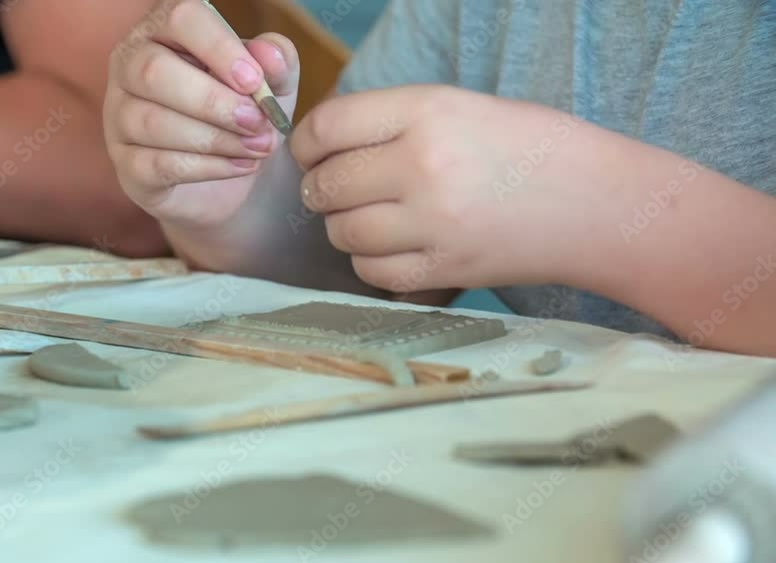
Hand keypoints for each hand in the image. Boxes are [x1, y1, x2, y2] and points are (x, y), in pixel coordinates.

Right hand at [104, 0, 299, 227]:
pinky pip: (156, 164)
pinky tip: (240, 166)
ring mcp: (119, 116)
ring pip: (153, 122)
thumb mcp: (272, 85)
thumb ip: (277, 62)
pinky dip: (206, 168)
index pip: (180, 18)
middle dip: (213, 101)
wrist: (229, 178)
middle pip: (154, 71)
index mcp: (165, 30)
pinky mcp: (125, 164)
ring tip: (258, 148)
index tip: (254, 81)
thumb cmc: (243, 116)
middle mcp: (130, 65)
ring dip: (215, 139)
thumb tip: (268, 54)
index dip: (218, 47)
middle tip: (258, 123)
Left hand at [291, 85, 600, 292]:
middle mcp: (424, 165)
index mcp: (427, 112)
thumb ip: (391, 122)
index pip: (328, 128)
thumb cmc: (529, 148)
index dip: (305, 144)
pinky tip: (393, 248)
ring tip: (369, 218)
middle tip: (335, 189)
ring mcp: (434, 223)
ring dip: (344, 226)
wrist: (599, 203)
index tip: (310, 153)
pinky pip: (372, 272)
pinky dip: (371, 262)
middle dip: (320, 188)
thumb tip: (321, 147)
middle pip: (326, 185)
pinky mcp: (445, 269)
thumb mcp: (459, 108)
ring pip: (343, 232)